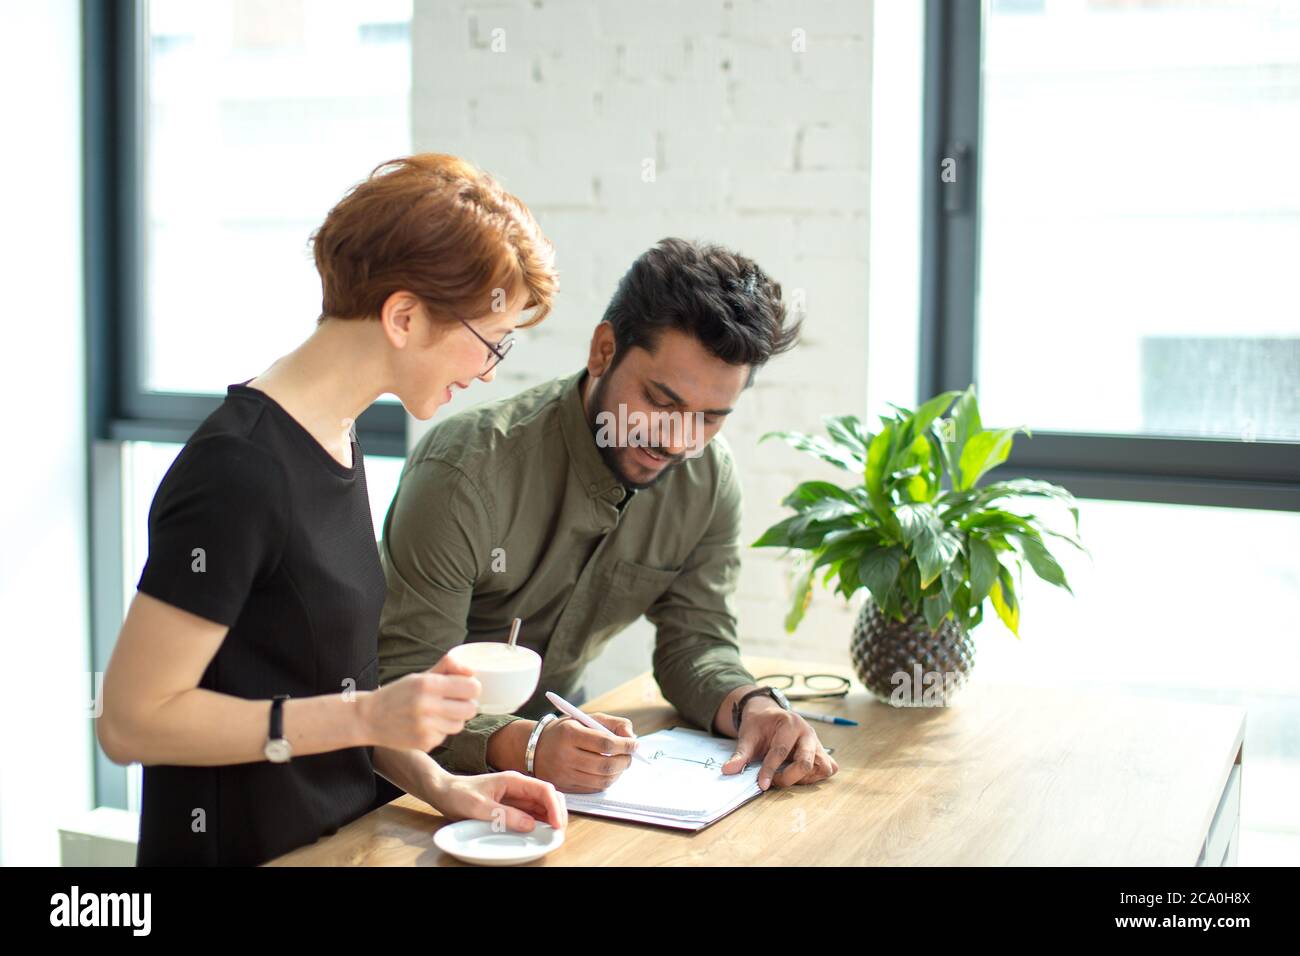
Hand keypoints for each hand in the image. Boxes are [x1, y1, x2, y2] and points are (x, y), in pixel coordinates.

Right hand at [361, 654, 480, 751]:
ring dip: (453, 720)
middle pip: (471, 709)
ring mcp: (426, 727)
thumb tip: (472, 671)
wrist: (368, 718)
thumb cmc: (398, 695)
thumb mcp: (420, 676)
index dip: (471, 688)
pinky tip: (424, 726)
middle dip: (465, 705)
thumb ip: (448, 668)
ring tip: (436, 714)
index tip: (464, 689)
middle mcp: (427, 706)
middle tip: (453, 703)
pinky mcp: (424, 743)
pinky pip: (445, 737)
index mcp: (428, 684)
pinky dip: (439, 732)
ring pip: (460, 725)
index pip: (472, 688)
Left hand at [428, 770, 567, 831]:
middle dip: (557, 811)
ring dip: (549, 817)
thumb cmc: (458, 794)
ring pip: (541, 805)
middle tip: (558, 831)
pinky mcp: (510, 805)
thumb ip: (505, 815)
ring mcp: (515, 795)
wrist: (443, 791)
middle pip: (548, 796)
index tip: (557, 824)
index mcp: (513, 780)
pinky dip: (539, 821)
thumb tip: (530, 824)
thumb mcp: (479, 807)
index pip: (544, 789)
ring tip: (552, 833)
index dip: (554, 806)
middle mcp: (518, 786)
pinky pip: (530, 812)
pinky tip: (539, 831)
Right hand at [532, 713, 637, 793]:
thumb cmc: (566, 731)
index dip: (625, 745)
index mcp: (569, 734)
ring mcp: (564, 774)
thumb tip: (631, 737)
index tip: (635, 744)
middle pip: (605, 765)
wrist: (535, 748)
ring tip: (621, 763)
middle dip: (625, 761)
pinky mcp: (566, 787)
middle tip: (630, 755)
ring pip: (602, 780)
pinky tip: (609, 772)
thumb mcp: (585, 719)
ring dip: (619, 773)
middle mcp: (565, 756)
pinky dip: (607, 781)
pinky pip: (594, 789)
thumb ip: (612, 723)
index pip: (605, 743)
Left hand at [721, 699, 838, 789]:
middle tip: (773, 782)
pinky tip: (798, 776)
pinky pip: (829, 768)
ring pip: (822, 767)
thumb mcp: (747, 736)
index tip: (761, 785)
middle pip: (806, 762)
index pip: (780, 751)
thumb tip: (728, 771)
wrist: (769, 715)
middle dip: (788, 778)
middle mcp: (808, 732)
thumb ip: (740, 754)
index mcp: (789, 723)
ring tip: (787, 777)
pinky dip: (816, 777)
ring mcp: (818, 742)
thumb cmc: (759, 726)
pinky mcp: (822, 752)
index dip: (769, 771)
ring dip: (804, 779)